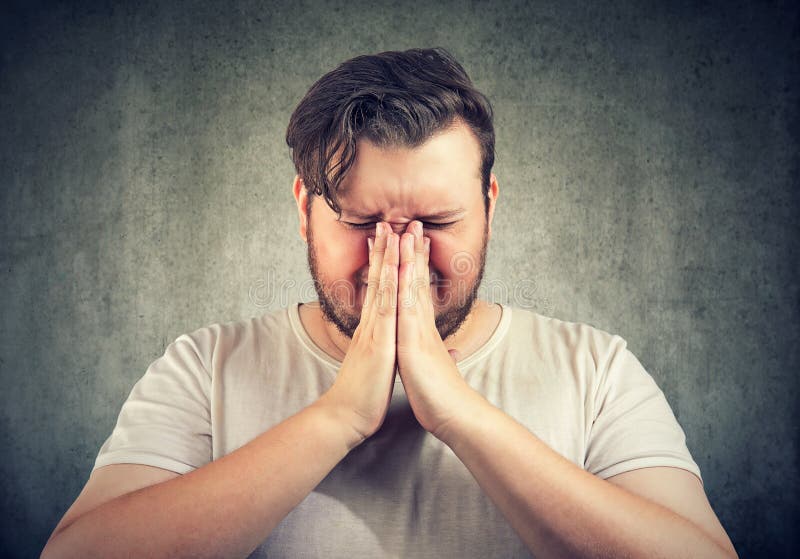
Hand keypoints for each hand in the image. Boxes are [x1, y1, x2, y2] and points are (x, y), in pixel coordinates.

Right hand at [316, 222, 399, 443]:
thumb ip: (382, 351)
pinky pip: (386, 309)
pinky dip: (392, 285)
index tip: (389, 241)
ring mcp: (373, 331)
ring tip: (390, 231)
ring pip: (381, 287)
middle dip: (384, 250)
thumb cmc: (362, 396)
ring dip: (387, 258)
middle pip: (378, 279)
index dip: (385, 264)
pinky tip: (396, 267)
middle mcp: (371, 324)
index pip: (380, 289)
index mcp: (373, 329)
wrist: (345, 417)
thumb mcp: (377, 367)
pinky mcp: (378, 342)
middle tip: (387, 221)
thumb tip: (389, 344)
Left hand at [396, 220, 480, 438]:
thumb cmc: (442, 396)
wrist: (454, 415)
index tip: (412, 244)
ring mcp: (420, 331)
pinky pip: (409, 308)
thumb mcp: (435, 370)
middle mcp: (422, 325)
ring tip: (407, 231)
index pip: (418, 291)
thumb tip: (446, 351)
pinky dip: (405, 286)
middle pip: (417, 280)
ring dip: (410, 258)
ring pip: (414, 287)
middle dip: (413, 251)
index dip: (414, 266)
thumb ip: (439, 355)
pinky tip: (401, 267)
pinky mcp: (415, 342)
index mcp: (422, 331)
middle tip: (412, 222)